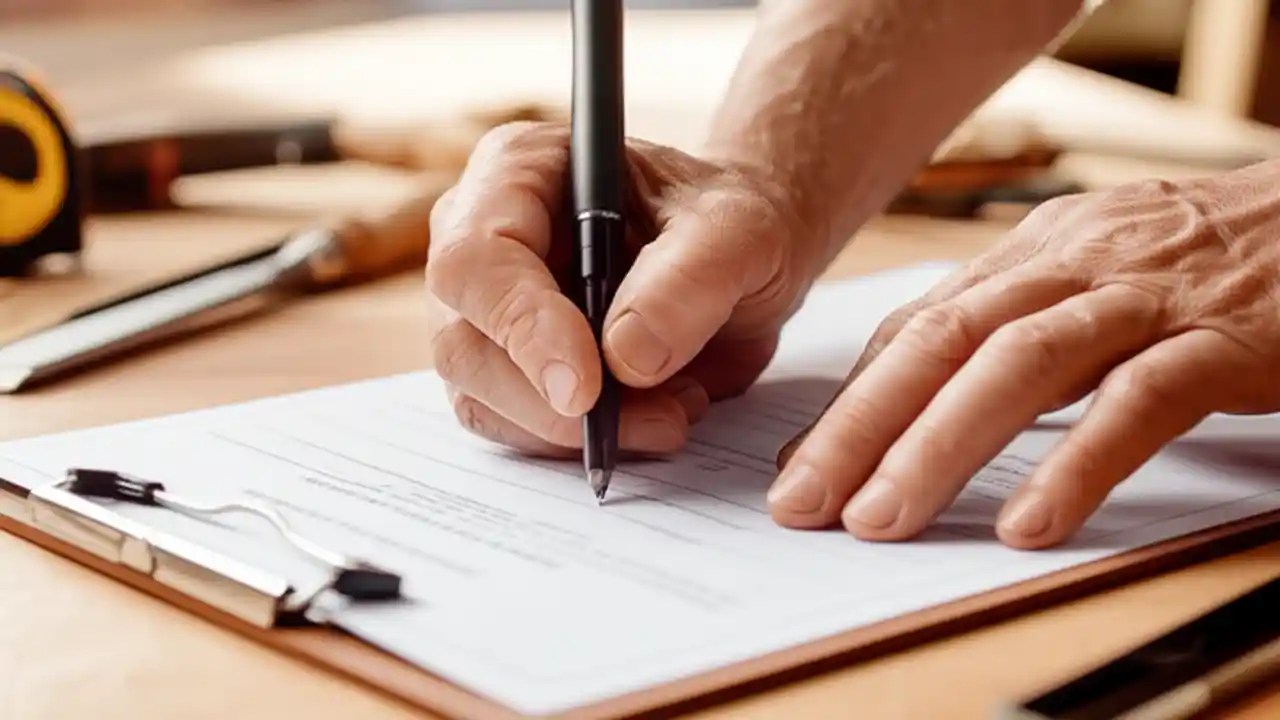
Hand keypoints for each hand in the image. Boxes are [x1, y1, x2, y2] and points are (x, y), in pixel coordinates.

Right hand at [426, 122, 815, 455]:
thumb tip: (625, 359)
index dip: (522, 327)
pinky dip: (579, 443)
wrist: (739, 261)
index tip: (587, 386)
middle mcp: (480, 237)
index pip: (476, 258)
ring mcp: (484, 309)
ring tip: (674, 409)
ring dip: (574, 430)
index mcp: (519, 169)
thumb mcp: (741, 232)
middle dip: (553, 401)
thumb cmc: (730, 223)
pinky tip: (651, 416)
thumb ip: (689, 281)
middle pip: (463, 341)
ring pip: (481, 397)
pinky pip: (514, 427)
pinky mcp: (505, 368)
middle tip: (658, 417)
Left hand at [771, 164, 1279, 548]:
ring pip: (1019, 365)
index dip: (854, 400)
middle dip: (861, 426)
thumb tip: (918, 395)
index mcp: (1032, 256)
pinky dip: (1075, 462)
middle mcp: (1072, 268)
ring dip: (937, 445)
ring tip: (881, 518)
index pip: (920, 327)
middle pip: (943, 341)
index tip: (802, 465)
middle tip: (803, 503)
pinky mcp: (1222, 341)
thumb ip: (1011, 324)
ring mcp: (1144, 301)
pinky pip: (1139, 403)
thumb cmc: (1200, 256)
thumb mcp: (1087, 274)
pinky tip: (1027, 522)